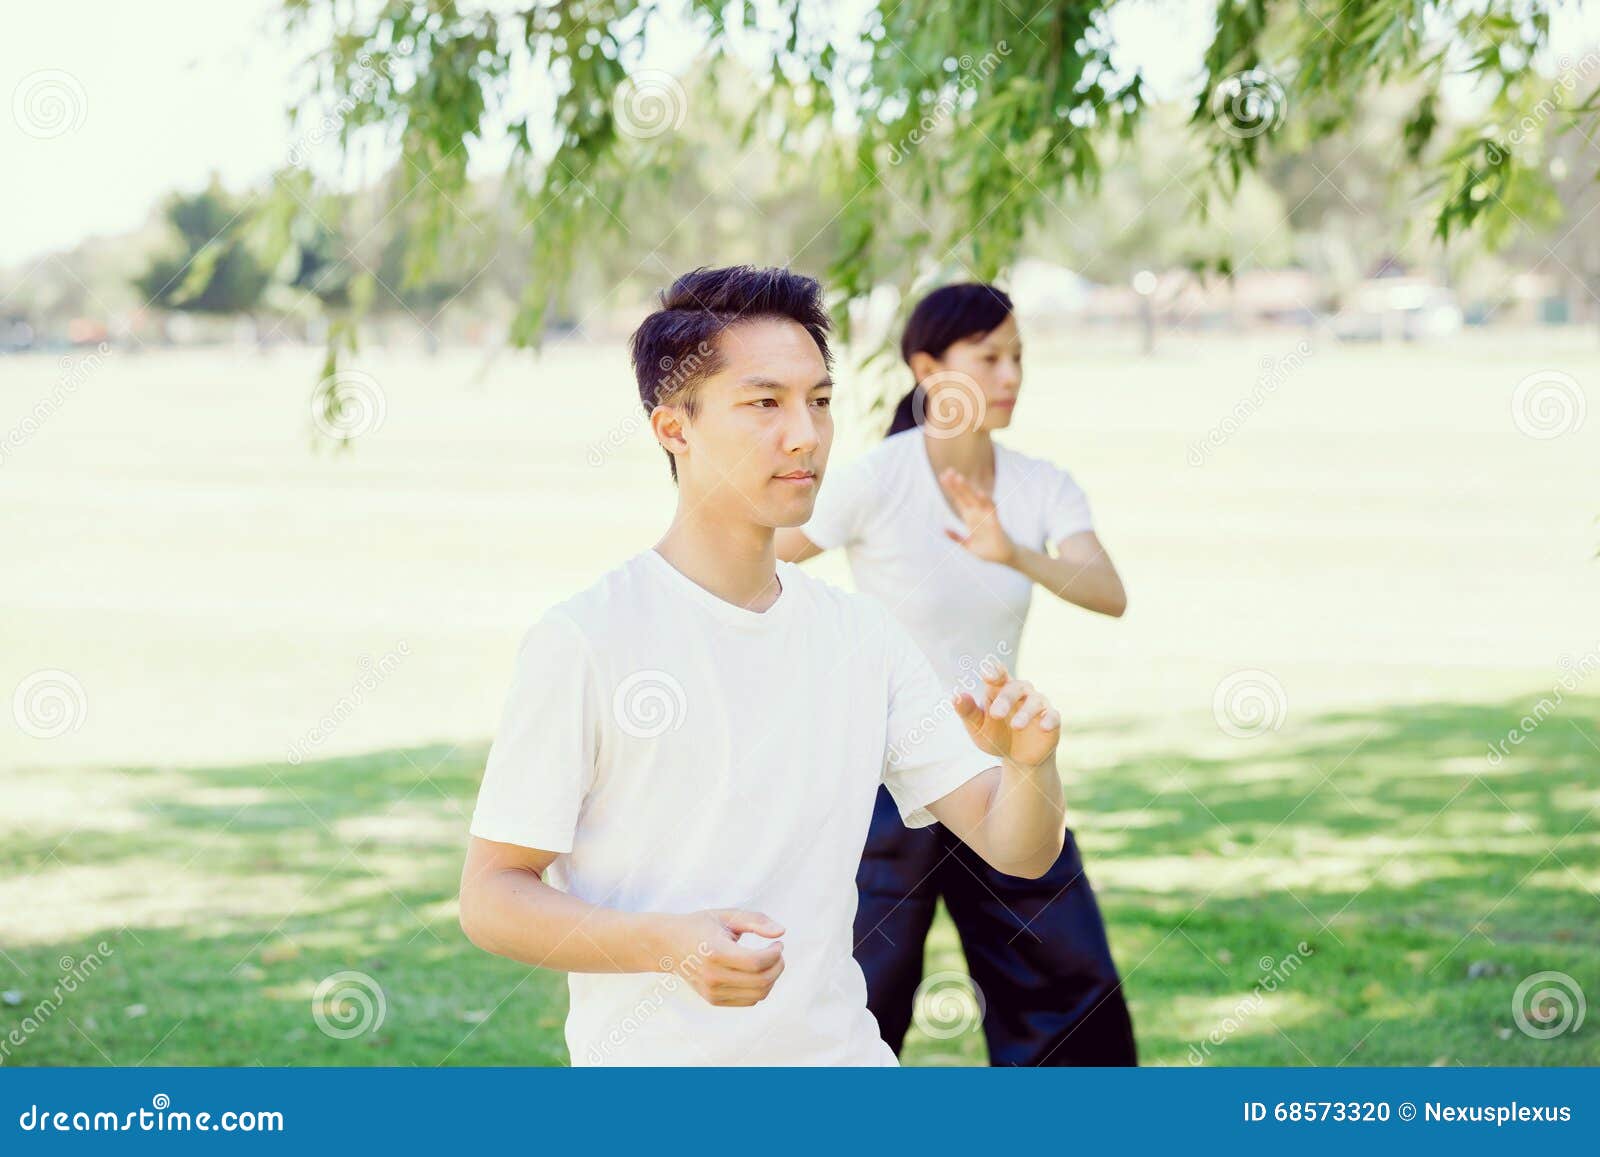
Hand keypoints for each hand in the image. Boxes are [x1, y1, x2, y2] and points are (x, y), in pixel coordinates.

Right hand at [657, 909, 785, 1006]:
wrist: (669, 944)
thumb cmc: (701, 926)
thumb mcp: (727, 915)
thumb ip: (756, 920)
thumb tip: (781, 932)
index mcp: (715, 952)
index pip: (756, 962)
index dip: (775, 954)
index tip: (778, 943)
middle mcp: (712, 976)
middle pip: (761, 981)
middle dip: (778, 966)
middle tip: (777, 951)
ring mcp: (712, 992)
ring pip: (758, 994)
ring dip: (772, 978)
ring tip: (769, 961)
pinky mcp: (713, 1000)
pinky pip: (749, 1001)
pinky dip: (760, 988)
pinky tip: (757, 972)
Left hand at [938, 468, 1015, 564]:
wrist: (1004, 557)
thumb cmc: (987, 551)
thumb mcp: (968, 545)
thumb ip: (956, 538)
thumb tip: (943, 529)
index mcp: (969, 518)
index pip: (958, 500)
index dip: (951, 489)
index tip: (942, 477)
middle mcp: (977, 514)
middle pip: (964, 496)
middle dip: (956, 484)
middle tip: (947, 471)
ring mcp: (986, 516)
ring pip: (975, 498)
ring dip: (967, 488)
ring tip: (959, 477)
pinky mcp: (995, 522)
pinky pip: (991, 509)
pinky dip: (986, 500)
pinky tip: (980, 492)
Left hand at [953, 661, 1060, 767]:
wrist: (1018, 759)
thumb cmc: (995, 736)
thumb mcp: (978, 727)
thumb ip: (967, 712)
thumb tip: (955, 696)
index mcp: (1000, 689)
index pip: (998, 674)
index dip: (994, 671)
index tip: (987, 674)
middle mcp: (1021, 692)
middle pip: (1015, 687)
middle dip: (1005, 699)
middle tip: (995, 714)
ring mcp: (1038, 704)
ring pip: (1034, 702)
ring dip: (1025, 713)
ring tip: (1016, 726)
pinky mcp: (1052, 719)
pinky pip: (1053, 715)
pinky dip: (1049, 719)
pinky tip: (1043, 727)